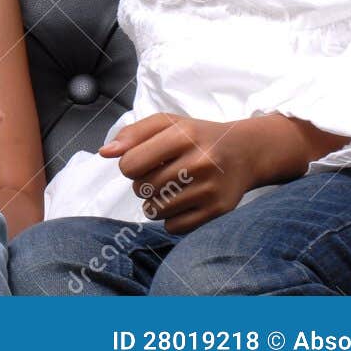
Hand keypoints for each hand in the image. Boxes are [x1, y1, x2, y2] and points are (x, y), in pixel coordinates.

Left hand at [101, 112, 349, 232]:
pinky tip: (183, 201)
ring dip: (154, 201)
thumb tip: (105, 152)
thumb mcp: (166, 123)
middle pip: (141, 188)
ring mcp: (210, 189)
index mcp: (182, 135)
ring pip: (155, 209)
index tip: (140, 162)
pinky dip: (170, 218)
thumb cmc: (197, 136)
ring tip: (171, 187)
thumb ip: (132, 133)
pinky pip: (173, 227)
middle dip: (142, 183)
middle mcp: (199, 162)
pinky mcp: (218, 211)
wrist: (245, 152)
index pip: (130, 164)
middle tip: (159, 174)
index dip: (128, 165)